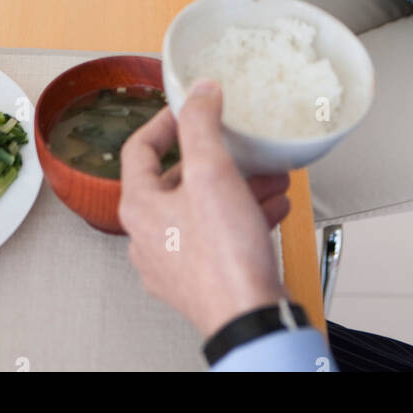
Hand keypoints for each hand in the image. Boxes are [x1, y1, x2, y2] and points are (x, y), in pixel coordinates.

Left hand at [119, 81, 290, 338]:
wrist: (250, 320)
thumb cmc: (224, 258)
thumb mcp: (211, 172)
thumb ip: (201, 125)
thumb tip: (198, 92)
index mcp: (140, 207)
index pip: (139, 149)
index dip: (164, 121)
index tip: (187, 109)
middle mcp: (150, 236)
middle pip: (176, 180)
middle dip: (215, 158)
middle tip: (238, 145)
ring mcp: (173, 262)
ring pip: (202, 208)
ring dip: (236, 186)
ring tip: (268, 175)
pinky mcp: (200, 278)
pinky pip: (217, 235)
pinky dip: (242, 215)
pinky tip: (273, 205)